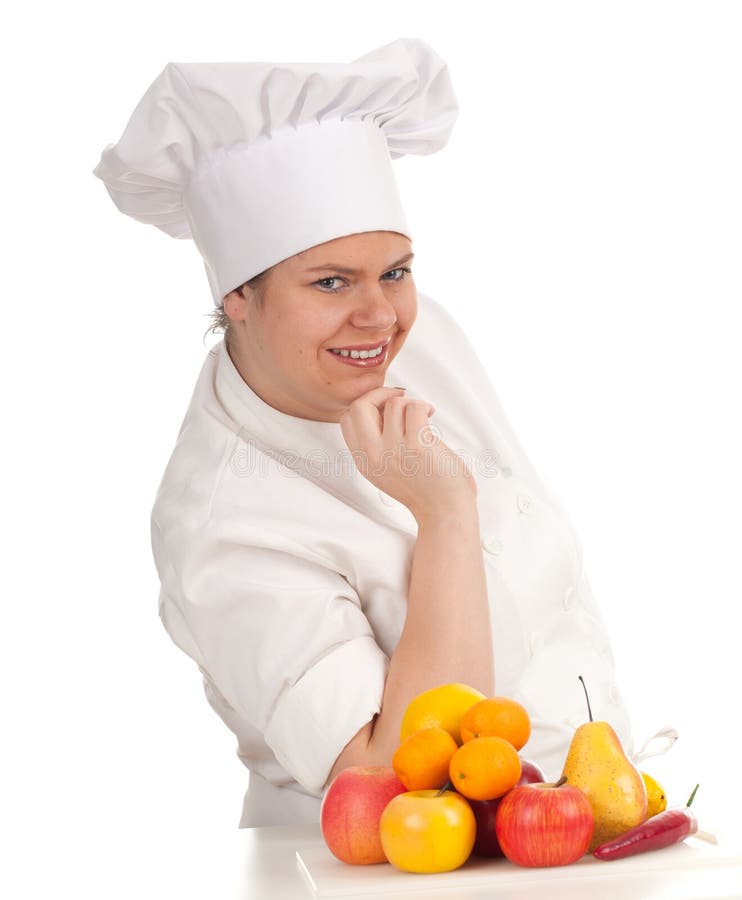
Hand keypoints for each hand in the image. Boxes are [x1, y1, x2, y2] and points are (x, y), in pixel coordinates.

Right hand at [339, 387, 476, 519]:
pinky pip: (415, 408)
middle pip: (358, 406)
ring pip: (393, 404)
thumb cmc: (424, 487)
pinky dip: (425, 406)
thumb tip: (382, 404)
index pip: (347, 418)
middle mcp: (373, 455)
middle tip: (399, 398)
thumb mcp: (386, 468)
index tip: (385, 406)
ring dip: (411, 403)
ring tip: (423, 414)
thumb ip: (377, 442)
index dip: (366, 405)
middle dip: (380, 394)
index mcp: (363, 460)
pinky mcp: (416, 446)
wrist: (444, 512)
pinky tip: (431, 415)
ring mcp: (393, 450)